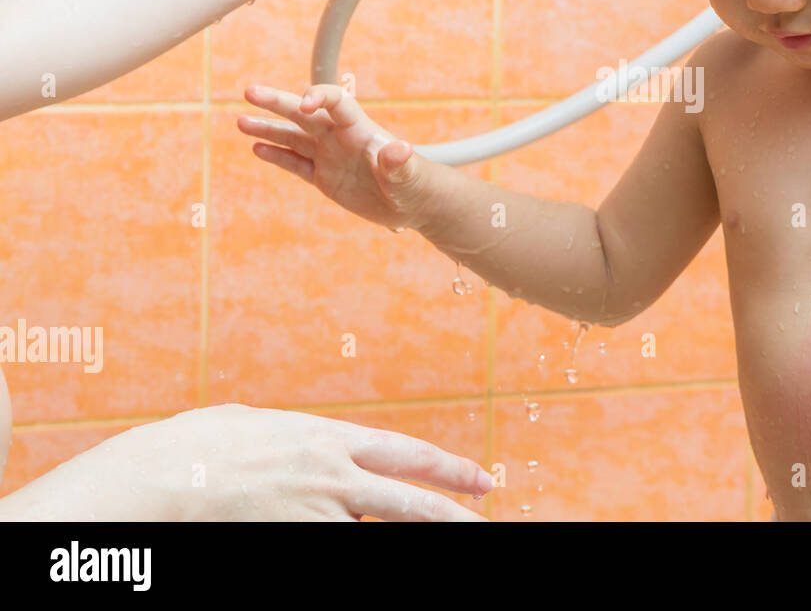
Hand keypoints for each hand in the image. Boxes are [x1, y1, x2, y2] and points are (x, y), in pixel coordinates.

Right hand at [0, 404, 492, 520]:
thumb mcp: (248, 423)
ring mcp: (316, 512)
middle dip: (455, 515)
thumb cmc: (192, 447)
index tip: (482, 480)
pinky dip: (356, 547)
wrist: (158, 478)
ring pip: (381, 533)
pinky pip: (339, 550)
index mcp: (325, 438)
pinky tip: (369, 547)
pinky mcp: (296, 540)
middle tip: (489, 524)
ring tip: (453, 539)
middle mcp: (332, 475)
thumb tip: (290, 434)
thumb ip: (284, 432)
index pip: (405, 454)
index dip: (448, 469)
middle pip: (411, 502)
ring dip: (413, 540)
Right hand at [239, 83, 439, 231]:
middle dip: (278, 102)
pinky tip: (257, 148)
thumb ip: (400, 163)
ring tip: (241, 121)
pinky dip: (277, 156)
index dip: (318, 97)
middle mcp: (340, 138)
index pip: (336, 102)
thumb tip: (400, 149)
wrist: (416, 203)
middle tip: (249, 92)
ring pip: (294, 138)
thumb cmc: (417, 184)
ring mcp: (330, 156)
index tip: (303, 104)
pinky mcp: (325, 178)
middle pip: (304, 114)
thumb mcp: (409, 176)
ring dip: (268, 129)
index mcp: (360, 129)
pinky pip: (296, 164)